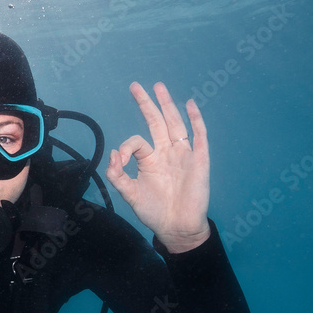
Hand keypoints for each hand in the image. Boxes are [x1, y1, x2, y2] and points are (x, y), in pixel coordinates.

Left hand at [105, 82, 211, 252]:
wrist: (177, 227)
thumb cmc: (154, 211)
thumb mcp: (129, 194)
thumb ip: (117, 175)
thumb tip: (113, 153)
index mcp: (149, 160)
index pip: (137, 141)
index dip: (126, 147)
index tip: (119, 161)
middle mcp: (166, 153)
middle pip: (156, 122)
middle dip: (147, 104)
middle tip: (136, 86)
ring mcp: (183, 154)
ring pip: (175, 123)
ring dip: (167, 105)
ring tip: (159, 87)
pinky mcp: (199, 160)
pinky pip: (199, 136)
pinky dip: (195, 120)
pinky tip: (190, 105)